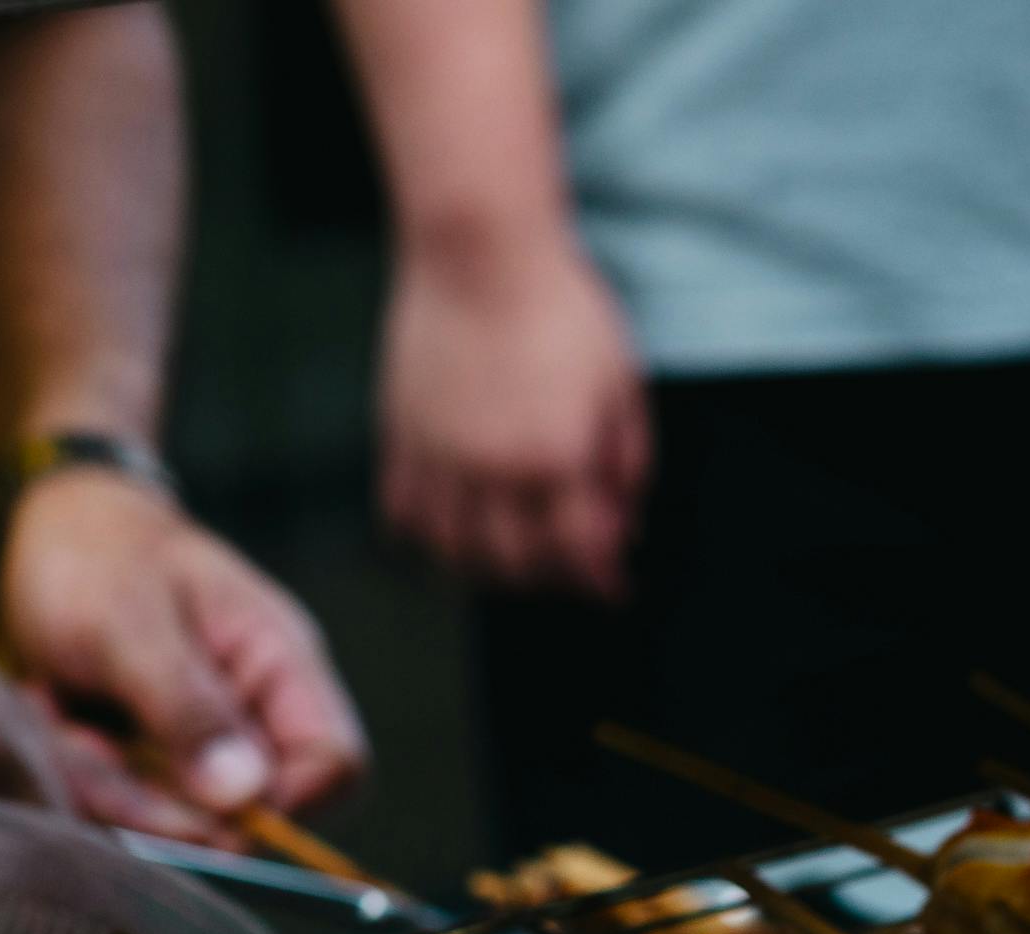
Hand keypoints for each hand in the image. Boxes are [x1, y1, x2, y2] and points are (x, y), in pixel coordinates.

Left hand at [0, 466, 366, 833]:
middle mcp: (255, 713)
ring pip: (176, 820)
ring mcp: (205, 741)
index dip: (282, 808)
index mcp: (280, 664)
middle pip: (246, 813)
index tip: (197, 815)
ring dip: (106, 786)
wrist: (48, 527)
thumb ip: (185, 706)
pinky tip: (53, 717)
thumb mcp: (128, 621)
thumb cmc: (96, 553)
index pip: (334, 764)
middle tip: (80, 747)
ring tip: (57, 719)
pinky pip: (129, 805)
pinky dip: (83, 776)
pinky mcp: (156, 759)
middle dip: (156, 804)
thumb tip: (243, 798)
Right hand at [376, 226, 648, 596]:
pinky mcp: (402, 434)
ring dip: (485, 570)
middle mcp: (495, 469)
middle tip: (567, 571)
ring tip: (508, 561)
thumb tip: (627, 521)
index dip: (601, 579)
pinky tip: (449, 530)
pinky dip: (425, 535)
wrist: (478, 249)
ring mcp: (441, 455)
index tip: (614, 588)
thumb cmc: (562, 305)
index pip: (579, 552)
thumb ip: (628, 458)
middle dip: (550, 579)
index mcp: (556, 457)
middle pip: (516, 564)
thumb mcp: (621, 380)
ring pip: (454, 551)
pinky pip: (404, 512)